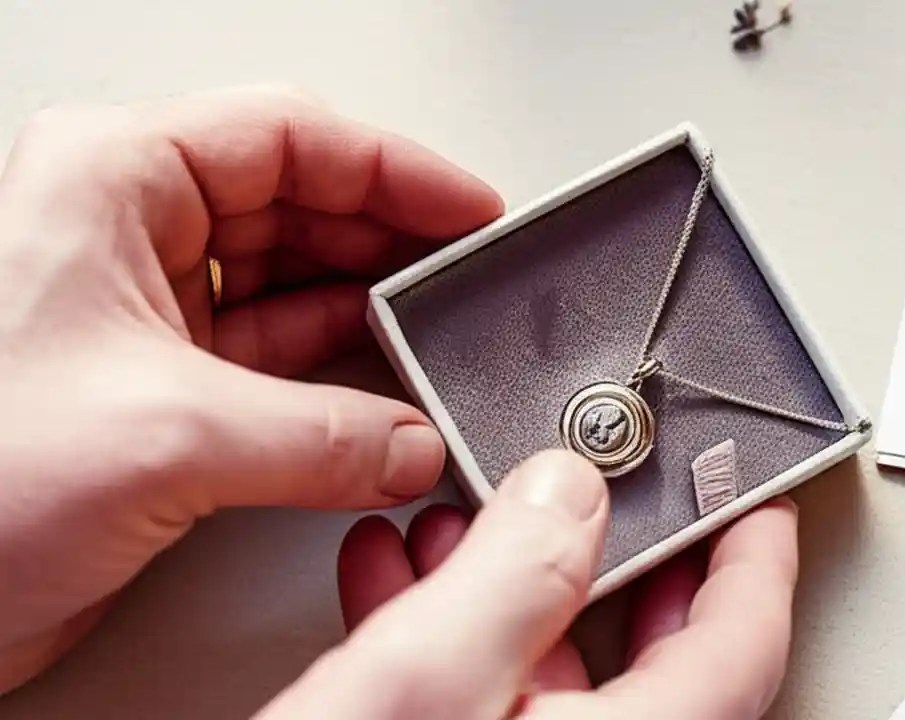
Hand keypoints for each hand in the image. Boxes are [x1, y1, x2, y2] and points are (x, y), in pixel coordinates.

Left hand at [0, 87, 501, 690]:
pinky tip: (383, 395)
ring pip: (290, 282)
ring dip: (366, 314)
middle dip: (389, 242)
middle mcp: (125, 233)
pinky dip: (334, 375)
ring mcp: (142, 312)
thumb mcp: (170, 436)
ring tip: (434, 337)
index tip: (468, 208)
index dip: (396, 169)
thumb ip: (324, 436)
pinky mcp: (155, 387)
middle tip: (462, 278)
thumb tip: (411, 444)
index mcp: (111, 181)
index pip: (289, 137)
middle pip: (299, 203)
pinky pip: (273, 357)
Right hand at [260, 451, 799, 719]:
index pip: (741, 651)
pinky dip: (453, 646)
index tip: (754, 503)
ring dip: (514, 594)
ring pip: (553, 687)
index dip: (755, 562)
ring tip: (471, 526)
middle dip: (625, 568)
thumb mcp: (413, 696)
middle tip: (626, 508)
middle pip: (656, 669)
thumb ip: (506, 584)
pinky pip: (485, 713)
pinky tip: (399, 590)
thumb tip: (566, 497)